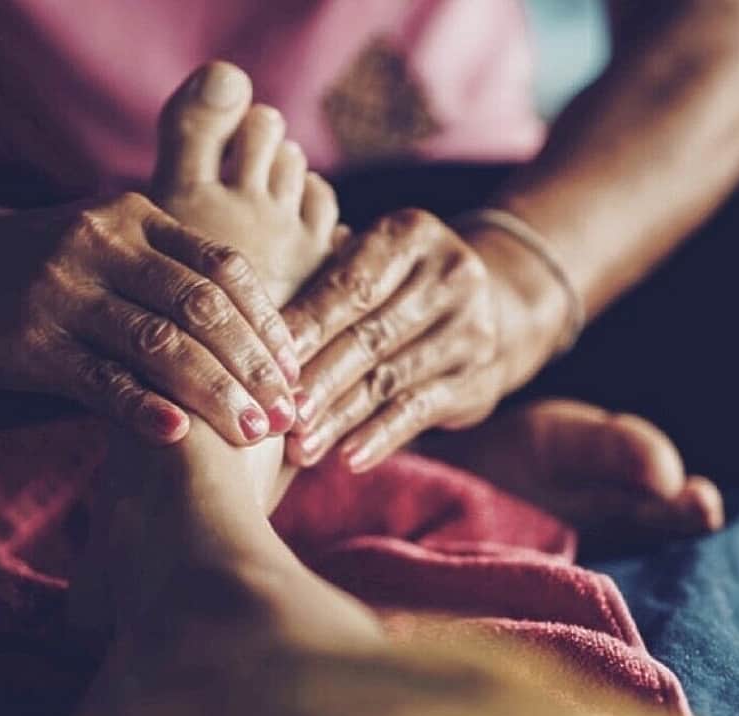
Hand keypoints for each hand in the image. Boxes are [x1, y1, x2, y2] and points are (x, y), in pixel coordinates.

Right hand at [0, 193, 299, 444]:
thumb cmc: (50, 267)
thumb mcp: (113, 247)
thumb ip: (172, 276)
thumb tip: (258, 339)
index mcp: (139, 219)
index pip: (223, 269)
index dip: (267, 322)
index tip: (295, 369)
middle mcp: (106, 245)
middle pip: (202, 308)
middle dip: (253, 364)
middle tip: (287, 412)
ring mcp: (65, 291)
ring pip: (159, 344)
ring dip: (215, 392)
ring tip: (252, 432)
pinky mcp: (29, 340)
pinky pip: (99, 378)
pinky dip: (143, 406)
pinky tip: (179, 434)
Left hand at [281, 208, 565, 470]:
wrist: (490, 304)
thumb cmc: (394, 283)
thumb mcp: (368, 260)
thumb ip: (320, 280)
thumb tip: (247, 327)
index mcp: (411, 235)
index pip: (353, 284)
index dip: (308, 324)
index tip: (267, 360)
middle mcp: (450, 276)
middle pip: (371, 335)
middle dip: (319, 379)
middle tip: (276, 414)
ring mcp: (470, 330)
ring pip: (390, 379)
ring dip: (340, 417)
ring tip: (300, 448)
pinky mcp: (477, 379)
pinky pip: (420, 410)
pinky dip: (381, 436)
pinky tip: (348, 457)